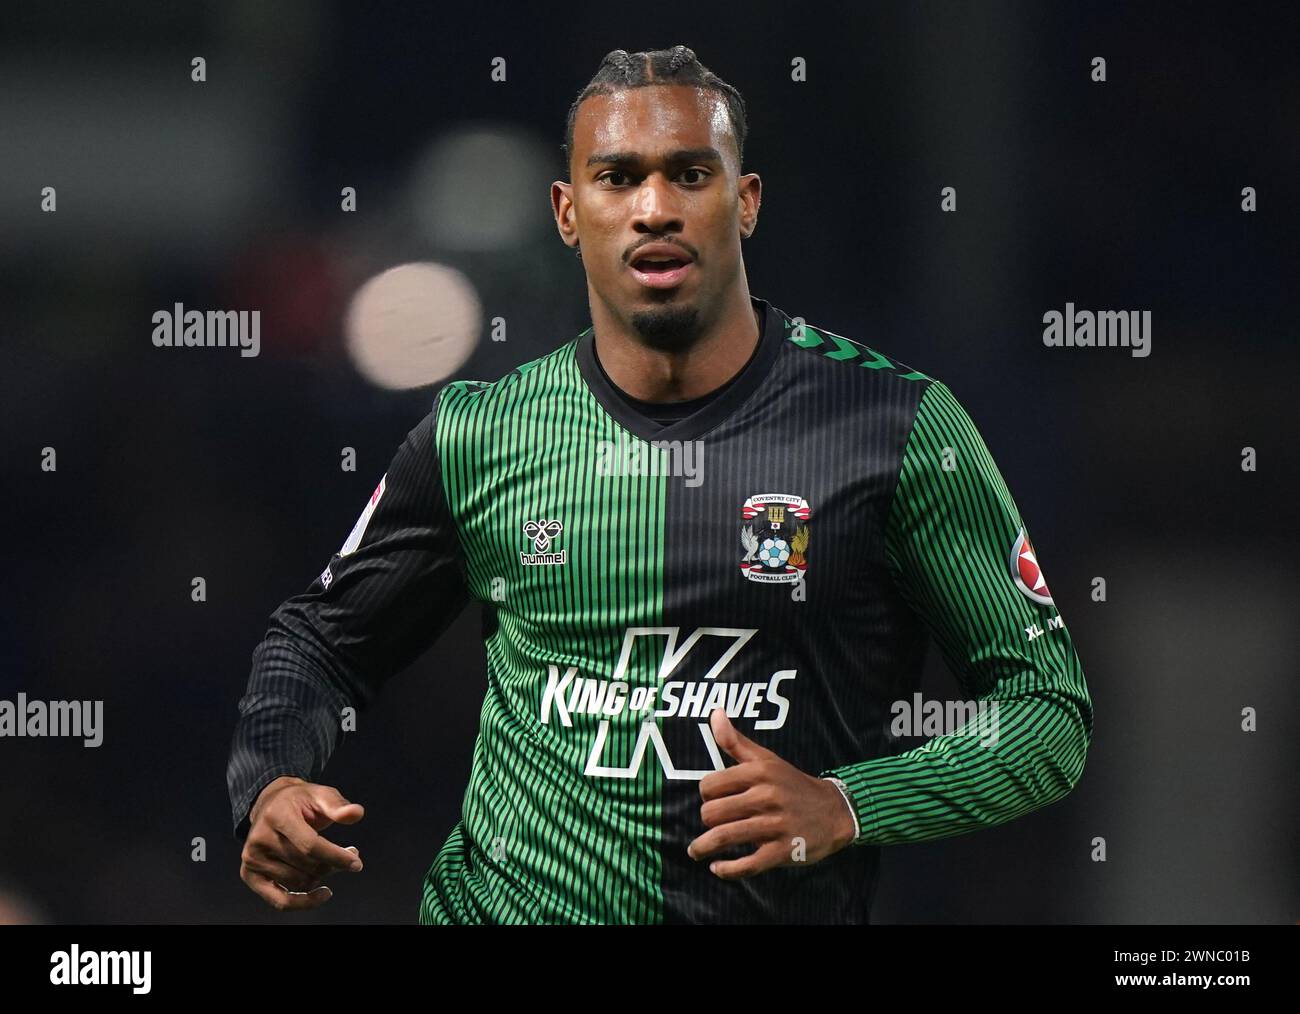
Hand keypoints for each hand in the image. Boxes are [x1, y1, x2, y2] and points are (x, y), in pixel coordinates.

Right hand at [239, 776, 365, 910]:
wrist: (270, 805)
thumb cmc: (299, 801)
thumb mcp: (320, 794)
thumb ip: (338, 805)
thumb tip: (356, 814)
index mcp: (277, 815)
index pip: (309, 845)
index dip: (336, 857)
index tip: (356, 862)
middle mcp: (259, 838)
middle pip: (306, 865)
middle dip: (333, 864)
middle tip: (349, 856)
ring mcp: (252, 858)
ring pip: (299, 882)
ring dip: (323, 877)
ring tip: (334, 863)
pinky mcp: (250, 874)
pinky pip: (279, 900)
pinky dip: (303, 903)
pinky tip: (323, 894)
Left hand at [687, 709, 856, 878]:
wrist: (834, 811)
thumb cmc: (791, 783)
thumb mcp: (766, 758)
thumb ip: (736, 741)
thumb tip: (715, 713)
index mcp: (759, 772)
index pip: (709, 786)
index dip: (705, 795)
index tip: (713, 799)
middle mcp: (766, 796)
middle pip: (712, 813)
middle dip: (706, 820)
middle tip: (711, 823)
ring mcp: (775, 825)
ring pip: (724, 837)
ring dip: (702, 848)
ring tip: (695, 852)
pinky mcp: (782, 851)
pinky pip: (746, 865)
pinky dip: (727, 870)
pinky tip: (718, 868)